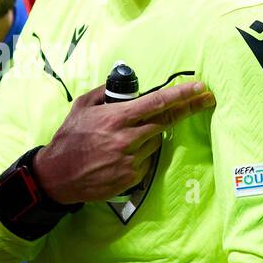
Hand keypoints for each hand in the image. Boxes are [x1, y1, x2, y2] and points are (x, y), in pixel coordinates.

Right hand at [33, 81, 215, 204]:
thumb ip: (103, 92)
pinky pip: (146, 161)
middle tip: (205, 100)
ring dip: (149, 135)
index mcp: (116, 118)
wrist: (57, 175)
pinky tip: (119, 156)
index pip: (156, 103)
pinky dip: (140, 155)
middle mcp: (127, 139)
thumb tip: (122, 85)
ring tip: (124, 139)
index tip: (199, 88)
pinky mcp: (132, 177)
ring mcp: (131, 160)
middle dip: (186, 109)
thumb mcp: (81, 107)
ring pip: (155, 141)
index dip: (181, 94)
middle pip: (165, 122)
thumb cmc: (68, 139)